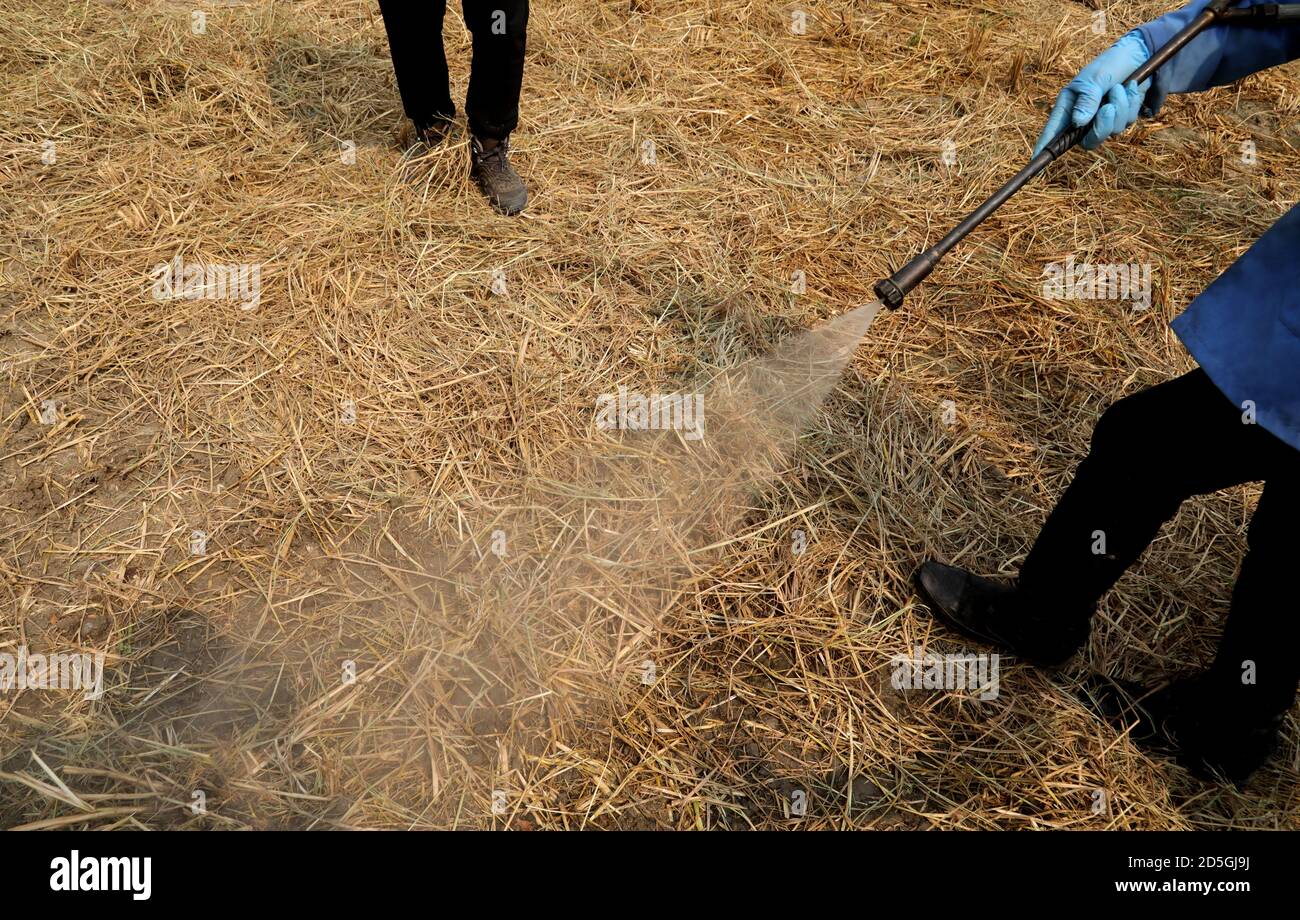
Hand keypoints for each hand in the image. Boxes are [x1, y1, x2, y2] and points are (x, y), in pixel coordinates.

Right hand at [1034, 31, 1152, 154]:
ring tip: (1120, 87)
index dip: (1046, 145)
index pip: (1055, 131)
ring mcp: (1103, 120)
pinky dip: (1132, 103)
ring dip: (1120, 107)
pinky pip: (1128, 121)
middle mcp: (1084, 118)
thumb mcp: (1094, 78)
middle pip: (1089, 140)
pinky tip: (1131, 87)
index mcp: (1069, 107)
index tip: (1036, 158)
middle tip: (1108, 108)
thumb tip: (1078, 122)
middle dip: (1102, 126)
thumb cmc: (1108, 64)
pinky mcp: (1121, 118)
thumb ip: (1087, 100)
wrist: (1138, 54)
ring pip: (1112, 130)